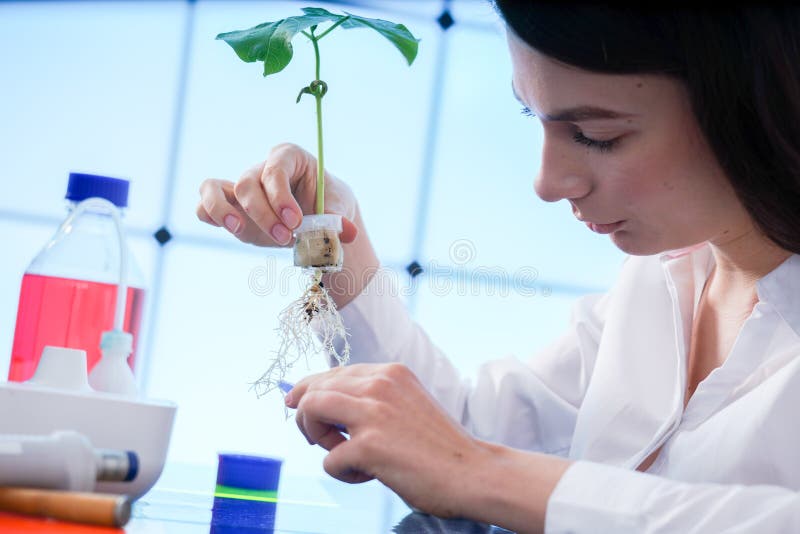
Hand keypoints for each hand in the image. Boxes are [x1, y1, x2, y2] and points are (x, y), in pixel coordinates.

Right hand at [197, 143, 358, 246]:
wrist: (319, 216)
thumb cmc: (329, 203)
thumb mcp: (339, 207)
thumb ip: (339, 218)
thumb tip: (343, 232)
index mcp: (289, 157)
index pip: (275, 169)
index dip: (281, 195)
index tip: (295, 221)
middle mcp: (260, 168)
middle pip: (247, 184)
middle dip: (264, 214)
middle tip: (287, 237)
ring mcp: (241, 186)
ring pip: (213, 188)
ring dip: (223, 211)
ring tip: (239, 230)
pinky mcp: (230, 207)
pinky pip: (204, 204)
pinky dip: (210, 214)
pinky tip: (230, 228)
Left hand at [286, 363, 490, 517]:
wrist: (473, 473)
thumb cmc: (440, 447)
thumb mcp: (406, 404)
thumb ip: (373, 399)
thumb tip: (324, 403)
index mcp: (390, 372)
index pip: (334, 373)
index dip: (309, 388)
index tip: (294, 402)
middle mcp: (380, 384)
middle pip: (315, 387)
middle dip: (306, 415)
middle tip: (317, 439)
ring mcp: (373, 412)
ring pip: (312, 409)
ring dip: (315, 435)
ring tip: (340, 452)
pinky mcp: (369, 445)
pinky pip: (329, 458)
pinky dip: (342, 472)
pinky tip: (368, 475)